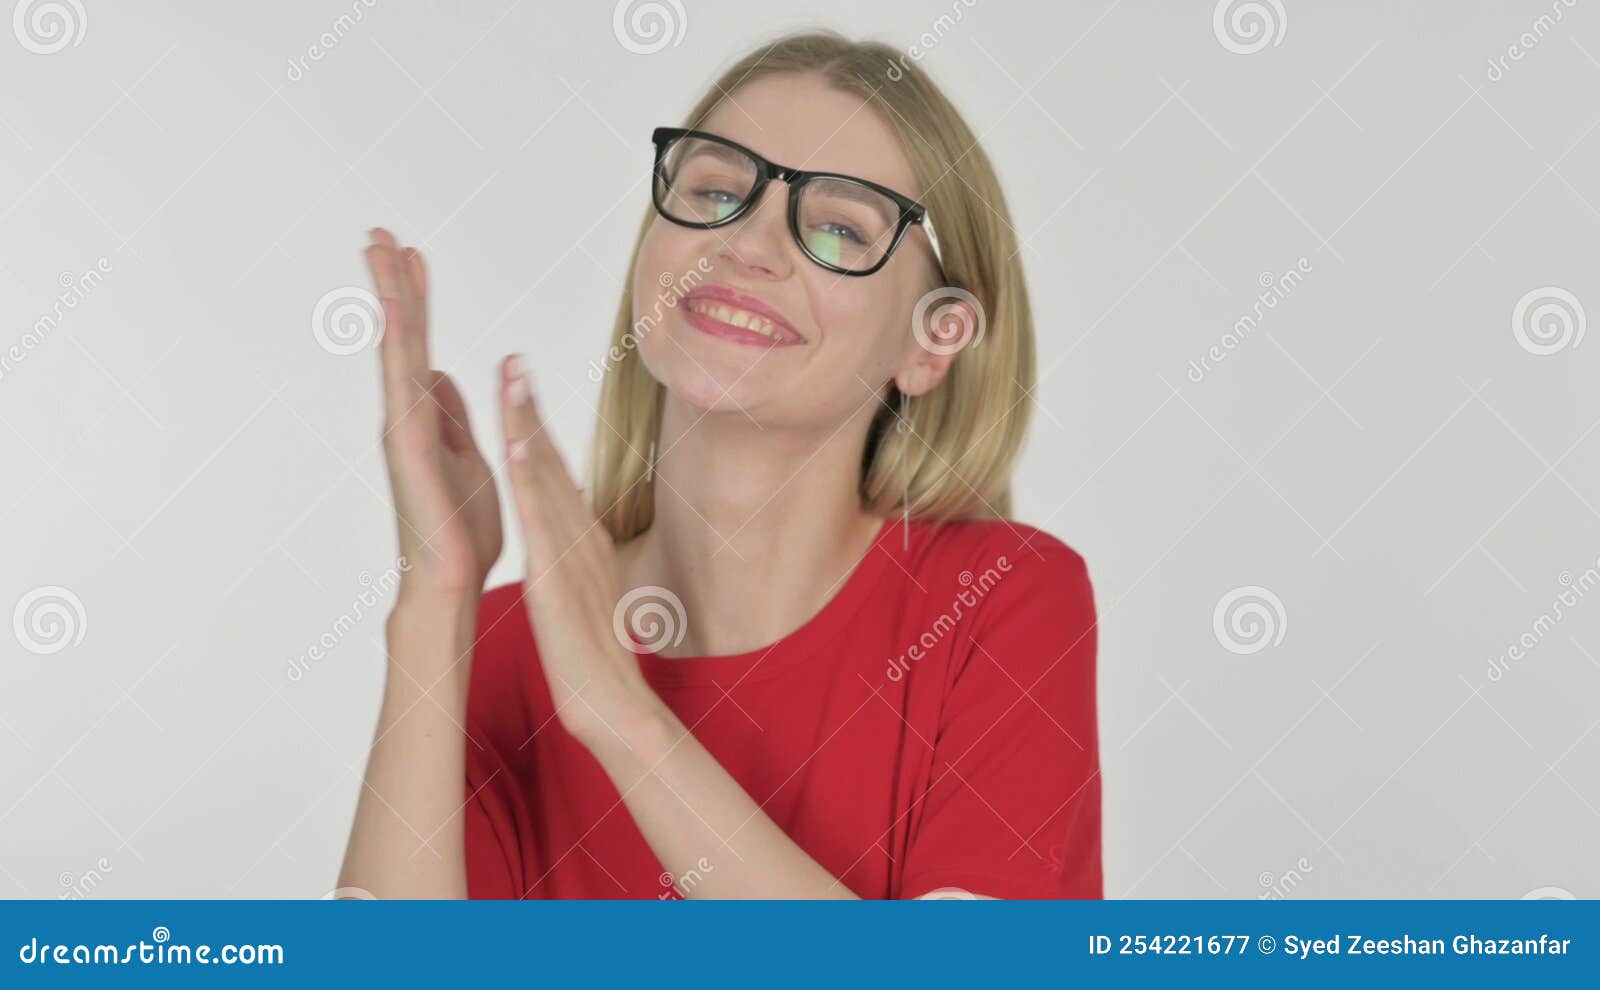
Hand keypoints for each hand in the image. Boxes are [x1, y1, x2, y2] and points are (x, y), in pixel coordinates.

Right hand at [365, 228, 503, 612]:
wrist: (449, 581)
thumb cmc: (459, 530)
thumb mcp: (465, 456)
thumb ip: (451, 416)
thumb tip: (438, 375)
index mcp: (424, 418)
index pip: (421, 345)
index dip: (417, 299)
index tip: (413, 254)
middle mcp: (406, 418)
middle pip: (401, 336)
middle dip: (392, 283)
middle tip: (380, 232)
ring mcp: (403, 430)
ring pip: (397, 351)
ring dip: (390, 298)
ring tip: (380, 249)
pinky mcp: (409, 450)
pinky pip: (405, 387)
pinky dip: (402, 347)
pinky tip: (400, 312)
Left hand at [496, 354, 659, 746]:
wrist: (613, 705)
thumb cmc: (594, 656)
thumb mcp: (583, 592)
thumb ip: (573, 559)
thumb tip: (563, 538)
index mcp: (580, 539)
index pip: (552, 472)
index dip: (534, 424)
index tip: (517, 381)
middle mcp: (579, 536)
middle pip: (550, 463)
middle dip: (529, 407)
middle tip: (513, 356)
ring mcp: (570, 554)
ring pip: (545, 480)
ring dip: (528, 426)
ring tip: (512, 378)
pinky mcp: (556, 577)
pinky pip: (541, 522)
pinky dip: (530, 481)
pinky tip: (516, 445)